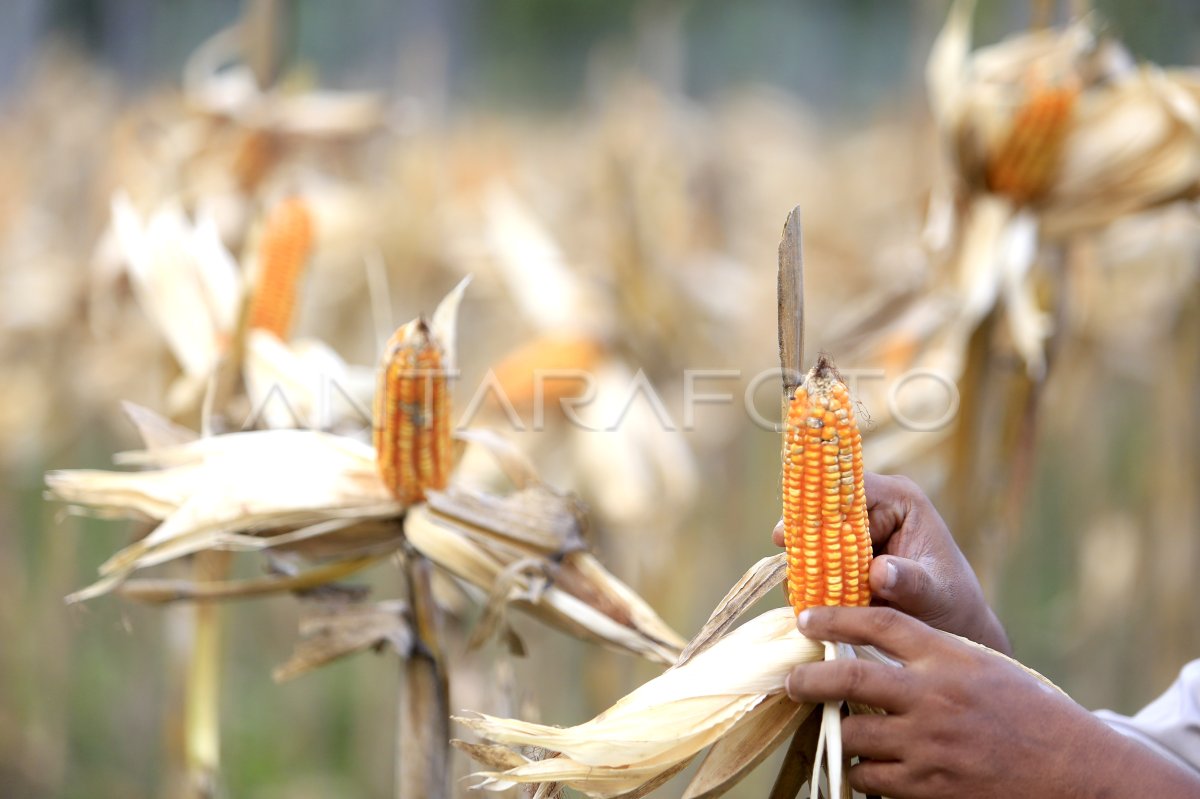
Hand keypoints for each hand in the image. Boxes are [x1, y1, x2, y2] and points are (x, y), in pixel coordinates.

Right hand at [773, 472, 1009, 654]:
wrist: (953, 628)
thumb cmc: (952, 606)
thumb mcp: (935, 595)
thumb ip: (910, 582)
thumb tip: (880, 570)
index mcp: (899, 500)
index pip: (850, 486)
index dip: (817, 503)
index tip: (789, 531)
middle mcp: (875, 508)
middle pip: (825, 508)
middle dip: (804, 534)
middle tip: (785, 558)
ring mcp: (858, 530)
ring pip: (816, 534)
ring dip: (805, 559)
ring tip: (800, 586)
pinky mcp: (846, 553)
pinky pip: (817, 557)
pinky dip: (810, 576)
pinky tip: (807, 596)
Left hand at [785, 607, 1199, 798]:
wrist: (1075, 770)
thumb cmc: (1028, 712)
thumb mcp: (982, 666)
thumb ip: (930, 656)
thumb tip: (868, 651)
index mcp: (949, 656)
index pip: (879, 623)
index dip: (835, 616)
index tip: (806, 618)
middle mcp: (933, 696)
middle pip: (848, 679)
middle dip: (808, 679)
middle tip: (791, 681)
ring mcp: (929, 744)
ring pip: (852, 735)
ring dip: (836, 732)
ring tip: (830, 728)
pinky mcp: (931, 787)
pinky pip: (871, 779)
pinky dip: (860, 772)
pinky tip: (862, 766)